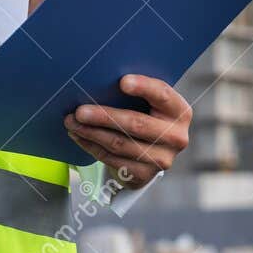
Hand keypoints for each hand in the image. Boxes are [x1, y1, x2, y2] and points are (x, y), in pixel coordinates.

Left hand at [64, 74, 191, 189]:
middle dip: (104, 116)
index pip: (163, 95)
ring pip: (120, 144)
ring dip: (91, 133)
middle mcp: (176, 137)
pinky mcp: (144, 175)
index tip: (122, 81)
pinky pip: (112, 160)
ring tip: (72, 122)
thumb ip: (136, 91)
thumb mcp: (149, 102)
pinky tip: (79, 136)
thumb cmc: (145, 115)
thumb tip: (101, 77)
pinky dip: (91, 147)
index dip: (144, 87)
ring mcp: (161, 159)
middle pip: (136, 124)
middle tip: (80, 110)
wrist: (150, 151)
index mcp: (180, 111)